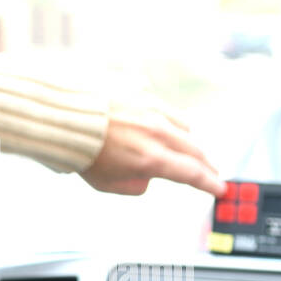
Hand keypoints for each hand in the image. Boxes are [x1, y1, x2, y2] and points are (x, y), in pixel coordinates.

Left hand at [80, 95, 226, 198]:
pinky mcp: (142, 92)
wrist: (60, 114)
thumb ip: (135, 186)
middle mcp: (158, 132)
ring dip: (189, 141)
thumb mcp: (107, 184)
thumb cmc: (79, 150)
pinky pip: (166, 108)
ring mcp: (152, 109)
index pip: (193, 174)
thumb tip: (149, 178)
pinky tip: (164, 126)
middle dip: (205, 164)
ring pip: (184, 126)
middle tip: (210, 172)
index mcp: (152, 159)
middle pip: (195, 150)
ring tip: (187, 150)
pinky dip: (170, 121)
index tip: (220, 189)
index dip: (210, 183)